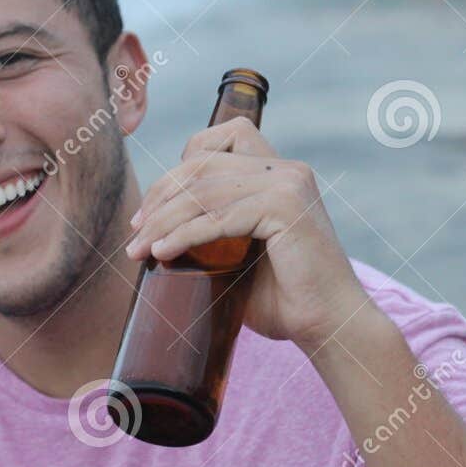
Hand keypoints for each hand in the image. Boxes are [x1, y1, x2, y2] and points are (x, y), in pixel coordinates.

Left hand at [125, 117, 373, 354]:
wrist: (329, 325)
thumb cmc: (285, 299)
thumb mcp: (240, 254)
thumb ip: (212, 231)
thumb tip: (153, 231)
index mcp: (279, 172)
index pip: (217, 141)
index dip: (177, 169)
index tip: (150, 211)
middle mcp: (286, 169)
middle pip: (202, 163)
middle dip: (160, 196)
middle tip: (136, 233)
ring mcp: (288, 184)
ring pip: (205, 189)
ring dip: (164, 219)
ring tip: (139, 249)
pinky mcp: (286, 207)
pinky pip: (220, 216)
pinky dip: (184, 234)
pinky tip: (162, 252)